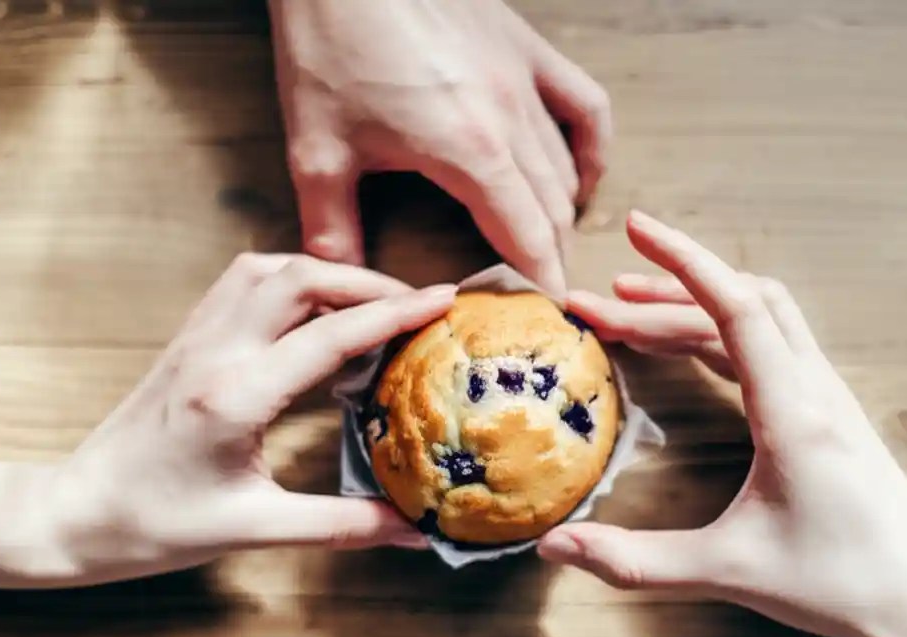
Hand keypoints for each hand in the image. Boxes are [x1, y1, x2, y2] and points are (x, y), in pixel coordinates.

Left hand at [42, 255, 455, 585]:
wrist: (77, 513)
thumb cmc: (155, 525)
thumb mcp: (254, 530)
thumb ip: (341, 525)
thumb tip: (413, 528)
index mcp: (235, 395)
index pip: (330, 334)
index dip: (394, 313)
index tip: (444, 301)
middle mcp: (214, 352)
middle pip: (300, 278)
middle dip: (368, 281)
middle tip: (418, 303)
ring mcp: (196, 338)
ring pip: (269, 269)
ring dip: (327, 273)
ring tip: (372, 302)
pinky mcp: (187, 340)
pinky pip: (243, 284)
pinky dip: (290, 280)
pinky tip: (314, 309)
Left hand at [269, 0, 611, 294]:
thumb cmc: (329, 45)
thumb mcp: (316, 149)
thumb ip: (332, 228)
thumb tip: (339, 287)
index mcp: (469, 152)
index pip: (528, 239)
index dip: (543, 287)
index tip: (548, 322)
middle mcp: (512, 119)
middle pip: (553, 211)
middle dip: (551, 262)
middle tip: (538, 302)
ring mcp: (525, 79)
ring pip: (567, 166)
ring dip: (563, 217)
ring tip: (549, 254)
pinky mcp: (526, 48)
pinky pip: (583, 106)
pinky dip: (590, 150)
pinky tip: (580, 176)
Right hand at [539, 212, 906, 636]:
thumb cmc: (841, 584)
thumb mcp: (728, 571)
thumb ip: (636, 560)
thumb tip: (556, 546)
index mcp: (793, 410)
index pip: (734, 307)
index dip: (682, 261)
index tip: (637, 225)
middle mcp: (813, 390)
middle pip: (740, 305)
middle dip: (665, 292)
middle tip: (597, 300)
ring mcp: (826, 399)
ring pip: (759, 322)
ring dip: (692, 311)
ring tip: (628, 317)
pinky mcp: (829, 417)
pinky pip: (770, 350)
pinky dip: (720, 336)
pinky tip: (687, 352)